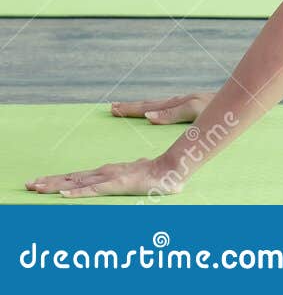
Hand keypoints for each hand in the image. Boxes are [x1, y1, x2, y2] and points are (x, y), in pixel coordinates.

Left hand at [26, 154, 183, 198]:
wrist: (172, 170)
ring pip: (76, 182)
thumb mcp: (139, 174)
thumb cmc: (157, 174)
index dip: (59, 180)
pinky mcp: (116, 184)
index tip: (41, 182)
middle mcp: (104, 172)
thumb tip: (135, 169)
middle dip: (49, 182)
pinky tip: (63, 194)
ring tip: (37, 188)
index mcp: (108, 172)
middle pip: (71, 178)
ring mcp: (109, 178)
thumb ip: (132, 173)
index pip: (78, 177)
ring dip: (55, 186)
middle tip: (28, 184)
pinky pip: (93, 190)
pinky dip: (77, 192)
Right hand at [109, 91, 215, 124]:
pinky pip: (167, 105)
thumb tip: (148, 118)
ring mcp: (185, 102)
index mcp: (179, 104)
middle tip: (112, 107)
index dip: (132, 109)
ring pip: (158, 104)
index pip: (149, 107)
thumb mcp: (196, 111)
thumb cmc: (219, 108)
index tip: (114, 109)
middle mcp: (180, 101)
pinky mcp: (191, 104)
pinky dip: (154, 107)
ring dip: (141, 107)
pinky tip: (151, 111)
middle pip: (151, 104)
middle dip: (131, 107)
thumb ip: (172, 114)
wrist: (238, 97)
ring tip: (124, 107)